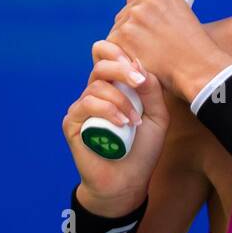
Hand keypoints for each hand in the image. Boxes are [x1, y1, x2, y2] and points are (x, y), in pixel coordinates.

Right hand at [61, 40, 169, 215]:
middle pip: (101, 62)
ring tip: (135, 121)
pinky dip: (108, 111)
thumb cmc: (143, 148)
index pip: (108, 54)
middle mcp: (97, 92)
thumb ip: (152, 89)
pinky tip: (123, 125)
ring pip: (97, 85)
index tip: (140, 69)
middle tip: (140, 83)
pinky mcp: (72, 122)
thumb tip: (138, 63)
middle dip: (122, 69)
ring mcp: (83, 106)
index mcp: (116, 86)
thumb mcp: (158, 116)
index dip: (119, 52)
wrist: (128, 181)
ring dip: (121, 100)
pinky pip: (87, 104)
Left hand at [107, 0, 231, 101]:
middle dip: (131, 29)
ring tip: (145, 56)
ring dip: (125, 43)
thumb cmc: (193, 49)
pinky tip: (136, 62)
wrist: (198, 68)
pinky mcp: (123, 36)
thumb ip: (158, 10)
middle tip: (147, 46)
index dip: (135, 6)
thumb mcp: (182, 15)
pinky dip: (121, 55)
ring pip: (117, 29)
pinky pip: (112, 45)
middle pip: (125, 13)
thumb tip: (135, 15)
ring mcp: (134, 17)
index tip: (143, 22)